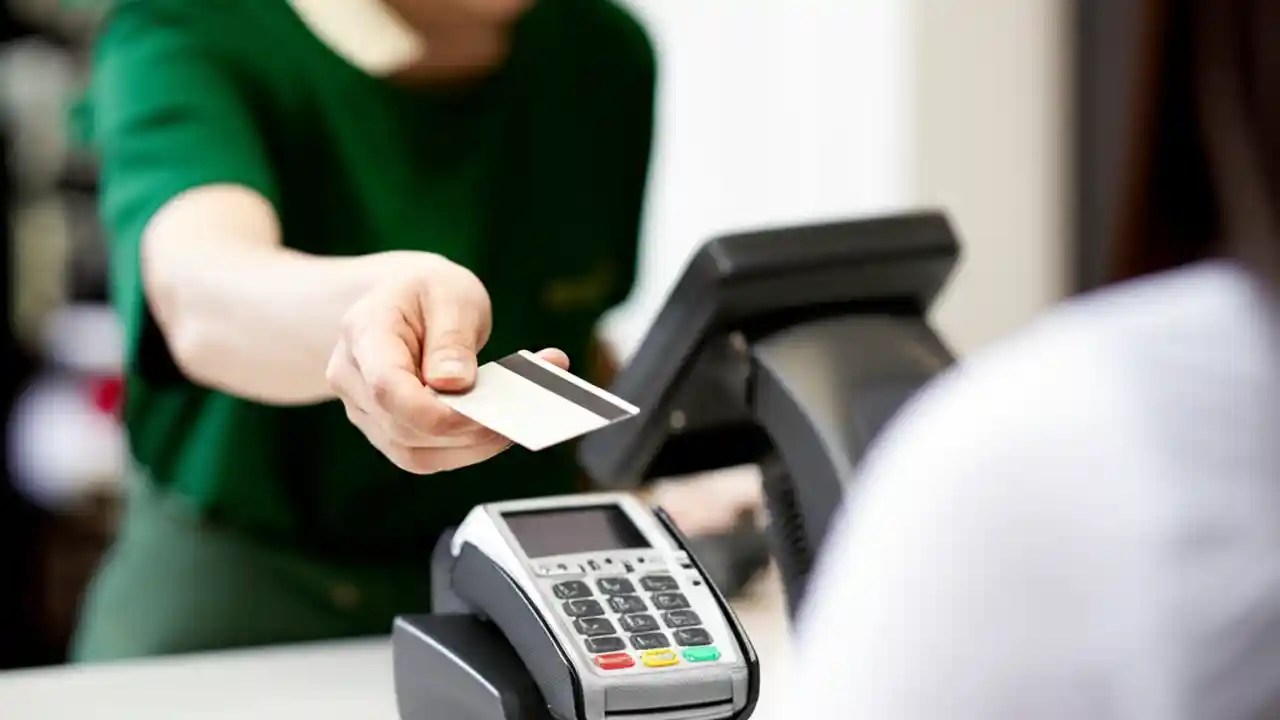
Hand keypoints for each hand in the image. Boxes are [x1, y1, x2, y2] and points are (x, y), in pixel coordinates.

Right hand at [326, 253, 568, 473]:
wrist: (403, 300)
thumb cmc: (427, 291)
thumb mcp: (449, 293)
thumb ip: (451, 338)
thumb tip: (455, 384)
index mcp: (363, 334)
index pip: (387, 389)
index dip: (435, 411)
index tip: (487, 410)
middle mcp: (353, 379)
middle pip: (404, 429)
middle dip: (468, 430)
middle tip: (522, 416)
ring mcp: (365, 410)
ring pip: (416, 454)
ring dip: (471, 447)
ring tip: (517, 423)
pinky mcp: (388, 431)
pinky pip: (426, 455)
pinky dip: (466, 449)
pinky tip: (497, 430)